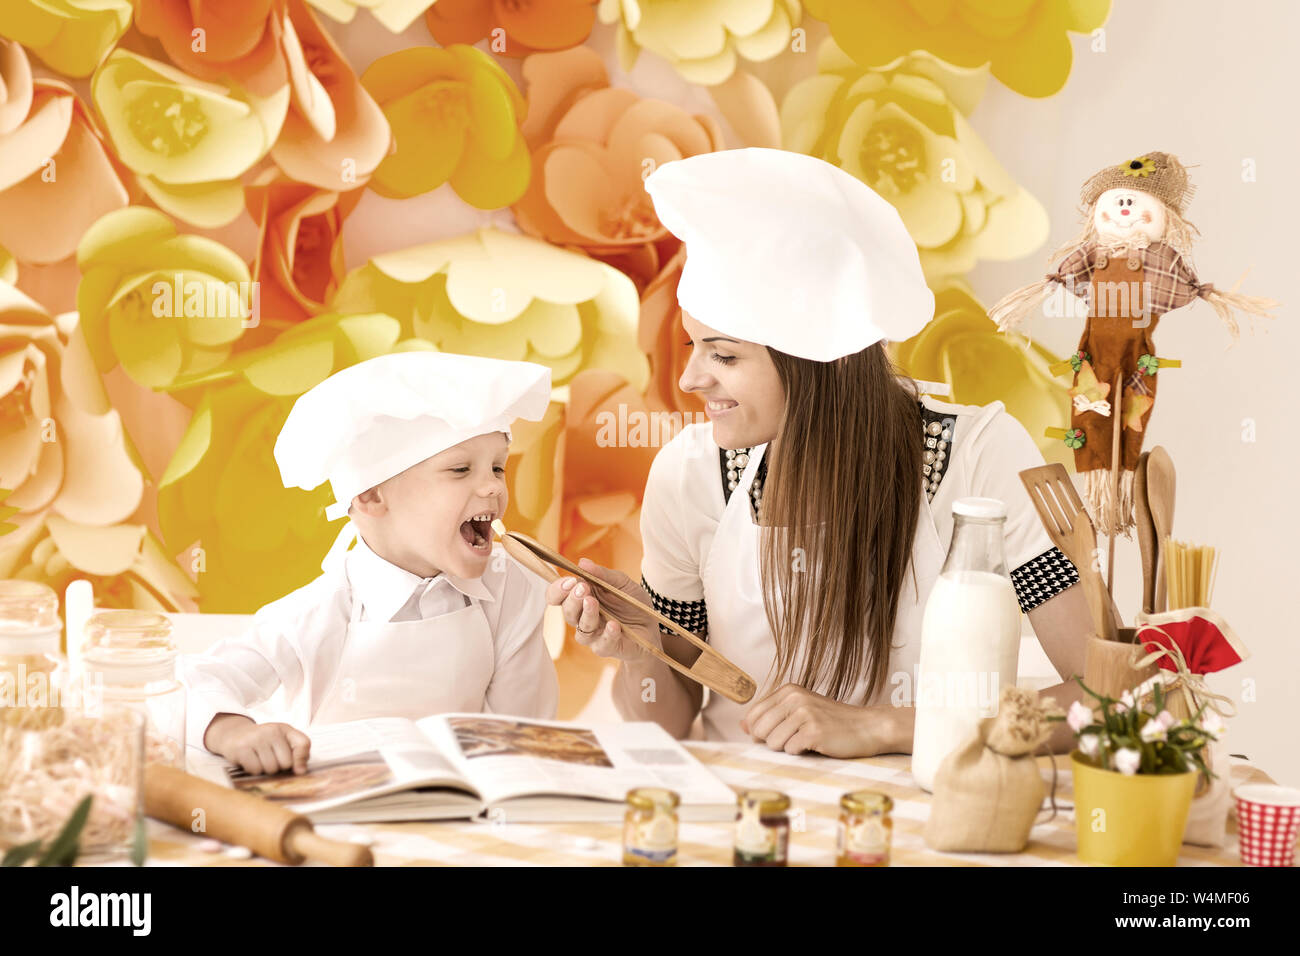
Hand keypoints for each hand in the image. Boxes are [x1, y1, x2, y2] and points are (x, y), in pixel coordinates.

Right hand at [207, 714, 310, 774]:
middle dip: (278, 767)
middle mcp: (271, 730)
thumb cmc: (263, 742)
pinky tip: (250, 761)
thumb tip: (301, 771)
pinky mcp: (242, 748)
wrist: (234, 734)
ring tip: (259, 759)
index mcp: (285, 729)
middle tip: (269, 759)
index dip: (301, 759)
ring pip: (271, 768)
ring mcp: (256, 738)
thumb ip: (298, 753)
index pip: (303, 744)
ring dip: (265, 770)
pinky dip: (253, 770)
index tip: (297, 769)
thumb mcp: (282, 741)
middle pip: (286, 763)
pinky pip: (256, 770)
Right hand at [543, 558, 658, 661]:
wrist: (651, 627)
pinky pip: (601, 644)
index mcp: (581, 598)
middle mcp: (582, 617)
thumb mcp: (622, 583)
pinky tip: (614, 625)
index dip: (558, 589)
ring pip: (581, 629)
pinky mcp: (606, 648)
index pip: (557, 596)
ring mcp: (593, 634)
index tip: (570, 581)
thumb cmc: (632, 603)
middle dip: (572, 599)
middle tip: (583, 588)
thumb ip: (603, 574)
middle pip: (567, 611)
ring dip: (587, 614)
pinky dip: (608, 634)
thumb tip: (582, 562)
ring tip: (593, 602)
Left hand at [739, 685, 897, 757]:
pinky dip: (801, 752)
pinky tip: (815, 744)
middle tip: (795, 738)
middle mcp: (794, 698)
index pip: (753, 715)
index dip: (759, 731)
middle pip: (759, 730)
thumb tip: (742, 726)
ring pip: (773, 742)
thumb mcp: (800, 711)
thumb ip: (771, 716)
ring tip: (807, 740)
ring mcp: (804, 713)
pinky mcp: (814, 731)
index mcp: (788, 690)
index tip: (779, 733)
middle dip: (773, 741)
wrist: (867, 727)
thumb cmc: (832, 722)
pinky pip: (790, 750)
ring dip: (788, 747)